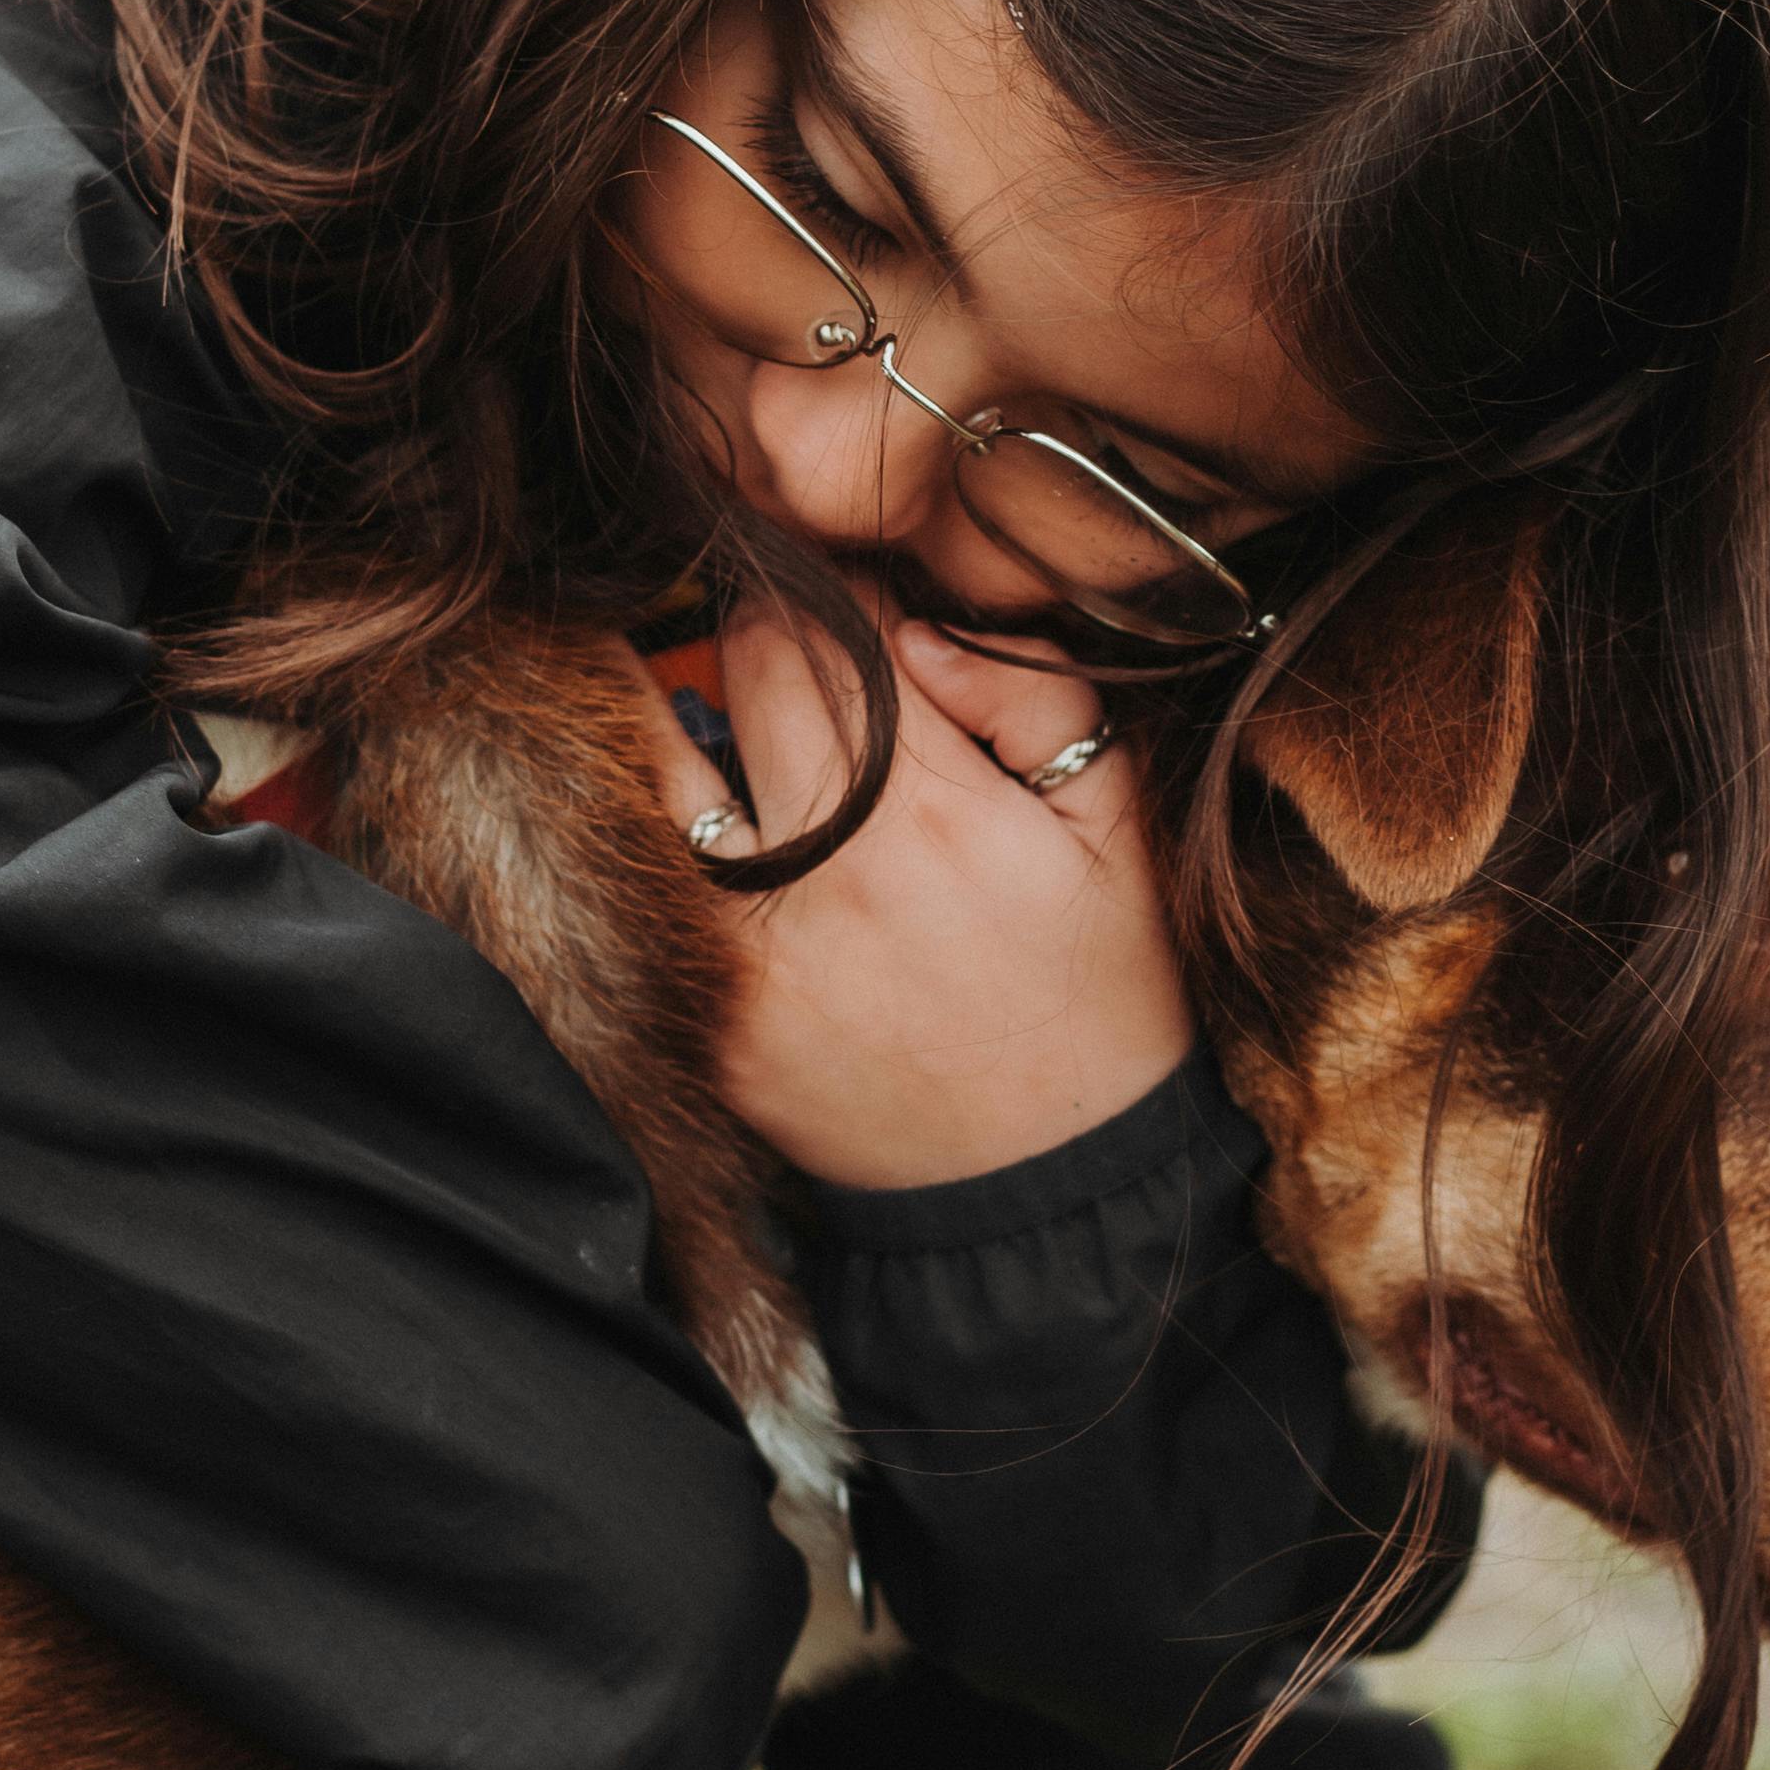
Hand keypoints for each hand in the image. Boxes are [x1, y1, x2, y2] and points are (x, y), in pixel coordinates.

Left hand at [636, 598, 1194, 1188]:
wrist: (1049, 1188)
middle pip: (744, 668)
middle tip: (776, 617)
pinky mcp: (712, 1017)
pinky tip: (670, 785)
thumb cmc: (1098, 997)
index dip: (834, 583)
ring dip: (666, 697)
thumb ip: (1035, 700)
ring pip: (662, 760)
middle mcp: (826, 871)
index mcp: (934, 813)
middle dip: (761, 623)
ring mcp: (752, 950)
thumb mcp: (1117, 833)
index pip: (837, 627)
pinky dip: (652, 821)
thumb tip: (915, 628)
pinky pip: (653, 880)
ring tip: (658, 656)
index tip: (839, 581)